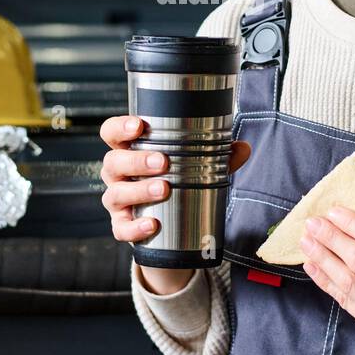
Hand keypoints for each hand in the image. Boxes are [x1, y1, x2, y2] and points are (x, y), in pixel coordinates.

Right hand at [99, 115, 249, 242]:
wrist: (171, 226)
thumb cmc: (176, 181)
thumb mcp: (198, 166)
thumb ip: (219, 156)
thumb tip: (243, 147)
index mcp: (129, 150)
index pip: (112, 133)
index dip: (120, 127)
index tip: (139, 125)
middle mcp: (117, 174)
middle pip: (113, 162)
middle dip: (136, 160)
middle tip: (163, 162)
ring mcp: (117, 201)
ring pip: (116, 194)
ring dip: (138, 191)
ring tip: (164, 189)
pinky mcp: (121, 226)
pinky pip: (121, 228)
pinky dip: (135, 227)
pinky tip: (152, 224)